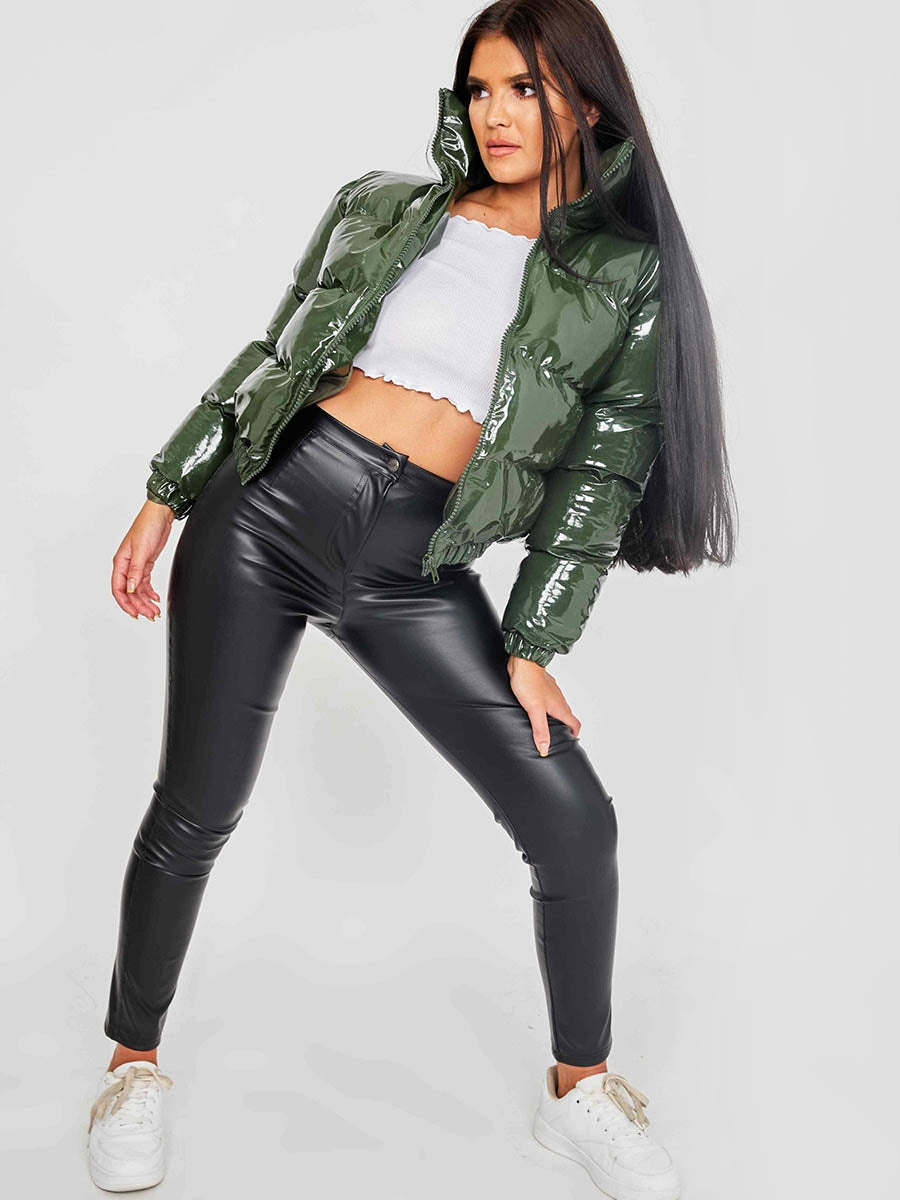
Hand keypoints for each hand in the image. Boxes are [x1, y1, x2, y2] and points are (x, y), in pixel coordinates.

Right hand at [111, 499, 175, 620]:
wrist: (161, 515)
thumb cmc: (147, 526)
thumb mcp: (141, 549)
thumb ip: (136, 570)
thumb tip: (131, 588)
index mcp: (120, 562)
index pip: (119, 589)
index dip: (126, 604)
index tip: (135, 614)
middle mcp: (126, 566)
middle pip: (130, 593)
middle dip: (139, 606)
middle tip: (150, 615)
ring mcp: (136, 565)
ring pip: (138, 590)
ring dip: (145, 601)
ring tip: (155, 611)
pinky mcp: (146, 564)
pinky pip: (145, 583)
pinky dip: (150, 592)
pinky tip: (155, 598)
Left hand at [507, 655, 581, 755]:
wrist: (523, 661)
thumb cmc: (529, 683)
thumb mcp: (534, 710)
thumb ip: (540, 729)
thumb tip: (545, 749)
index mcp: (560, 707)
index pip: (575, 723)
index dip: (574, 734)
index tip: (570, 741)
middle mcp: (558, 699)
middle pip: (567, 716)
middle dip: (565, 727)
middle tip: (557, 735)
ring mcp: (551, 692)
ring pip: (557, 706)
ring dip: (555, 716)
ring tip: (545, 724)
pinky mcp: (542, 686)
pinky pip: (548, 699)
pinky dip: (546, 706)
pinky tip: (535, 708)